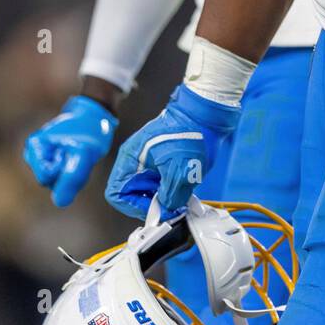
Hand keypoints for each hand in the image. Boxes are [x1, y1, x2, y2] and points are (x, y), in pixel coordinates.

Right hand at [24, 95, 118, 206]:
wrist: (95, 117)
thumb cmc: (89, 130)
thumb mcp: (84, 152)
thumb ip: (71, 177)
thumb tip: (59, 203)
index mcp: (35, 146)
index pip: (45, 176)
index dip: (63, 169)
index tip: (71, 152)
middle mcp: (33, 154)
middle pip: (49, 181)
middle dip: (66, 172)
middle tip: (78, 153)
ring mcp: (41, 159)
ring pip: (55, 181)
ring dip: (70, 171)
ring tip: (79, 154)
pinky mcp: (52, 163)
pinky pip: (62, 178)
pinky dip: (73, 171)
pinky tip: (79, 158)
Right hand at [105, 84, 238, 219]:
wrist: (206, 115)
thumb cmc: (188, 134)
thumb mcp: (179, 172)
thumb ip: (170, 197)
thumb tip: (168, 210)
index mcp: (130, 159)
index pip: (118, 194)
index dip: (134, 206)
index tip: (155, 210)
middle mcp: (136, 161)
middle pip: (134, 194)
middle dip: (152, 203)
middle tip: (171, 206)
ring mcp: (150, 161)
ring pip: (150, 190)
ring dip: (164, 197)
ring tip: (181, 195)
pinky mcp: (163, 161)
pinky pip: (162, 182)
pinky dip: (172, 189)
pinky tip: (185, 187)